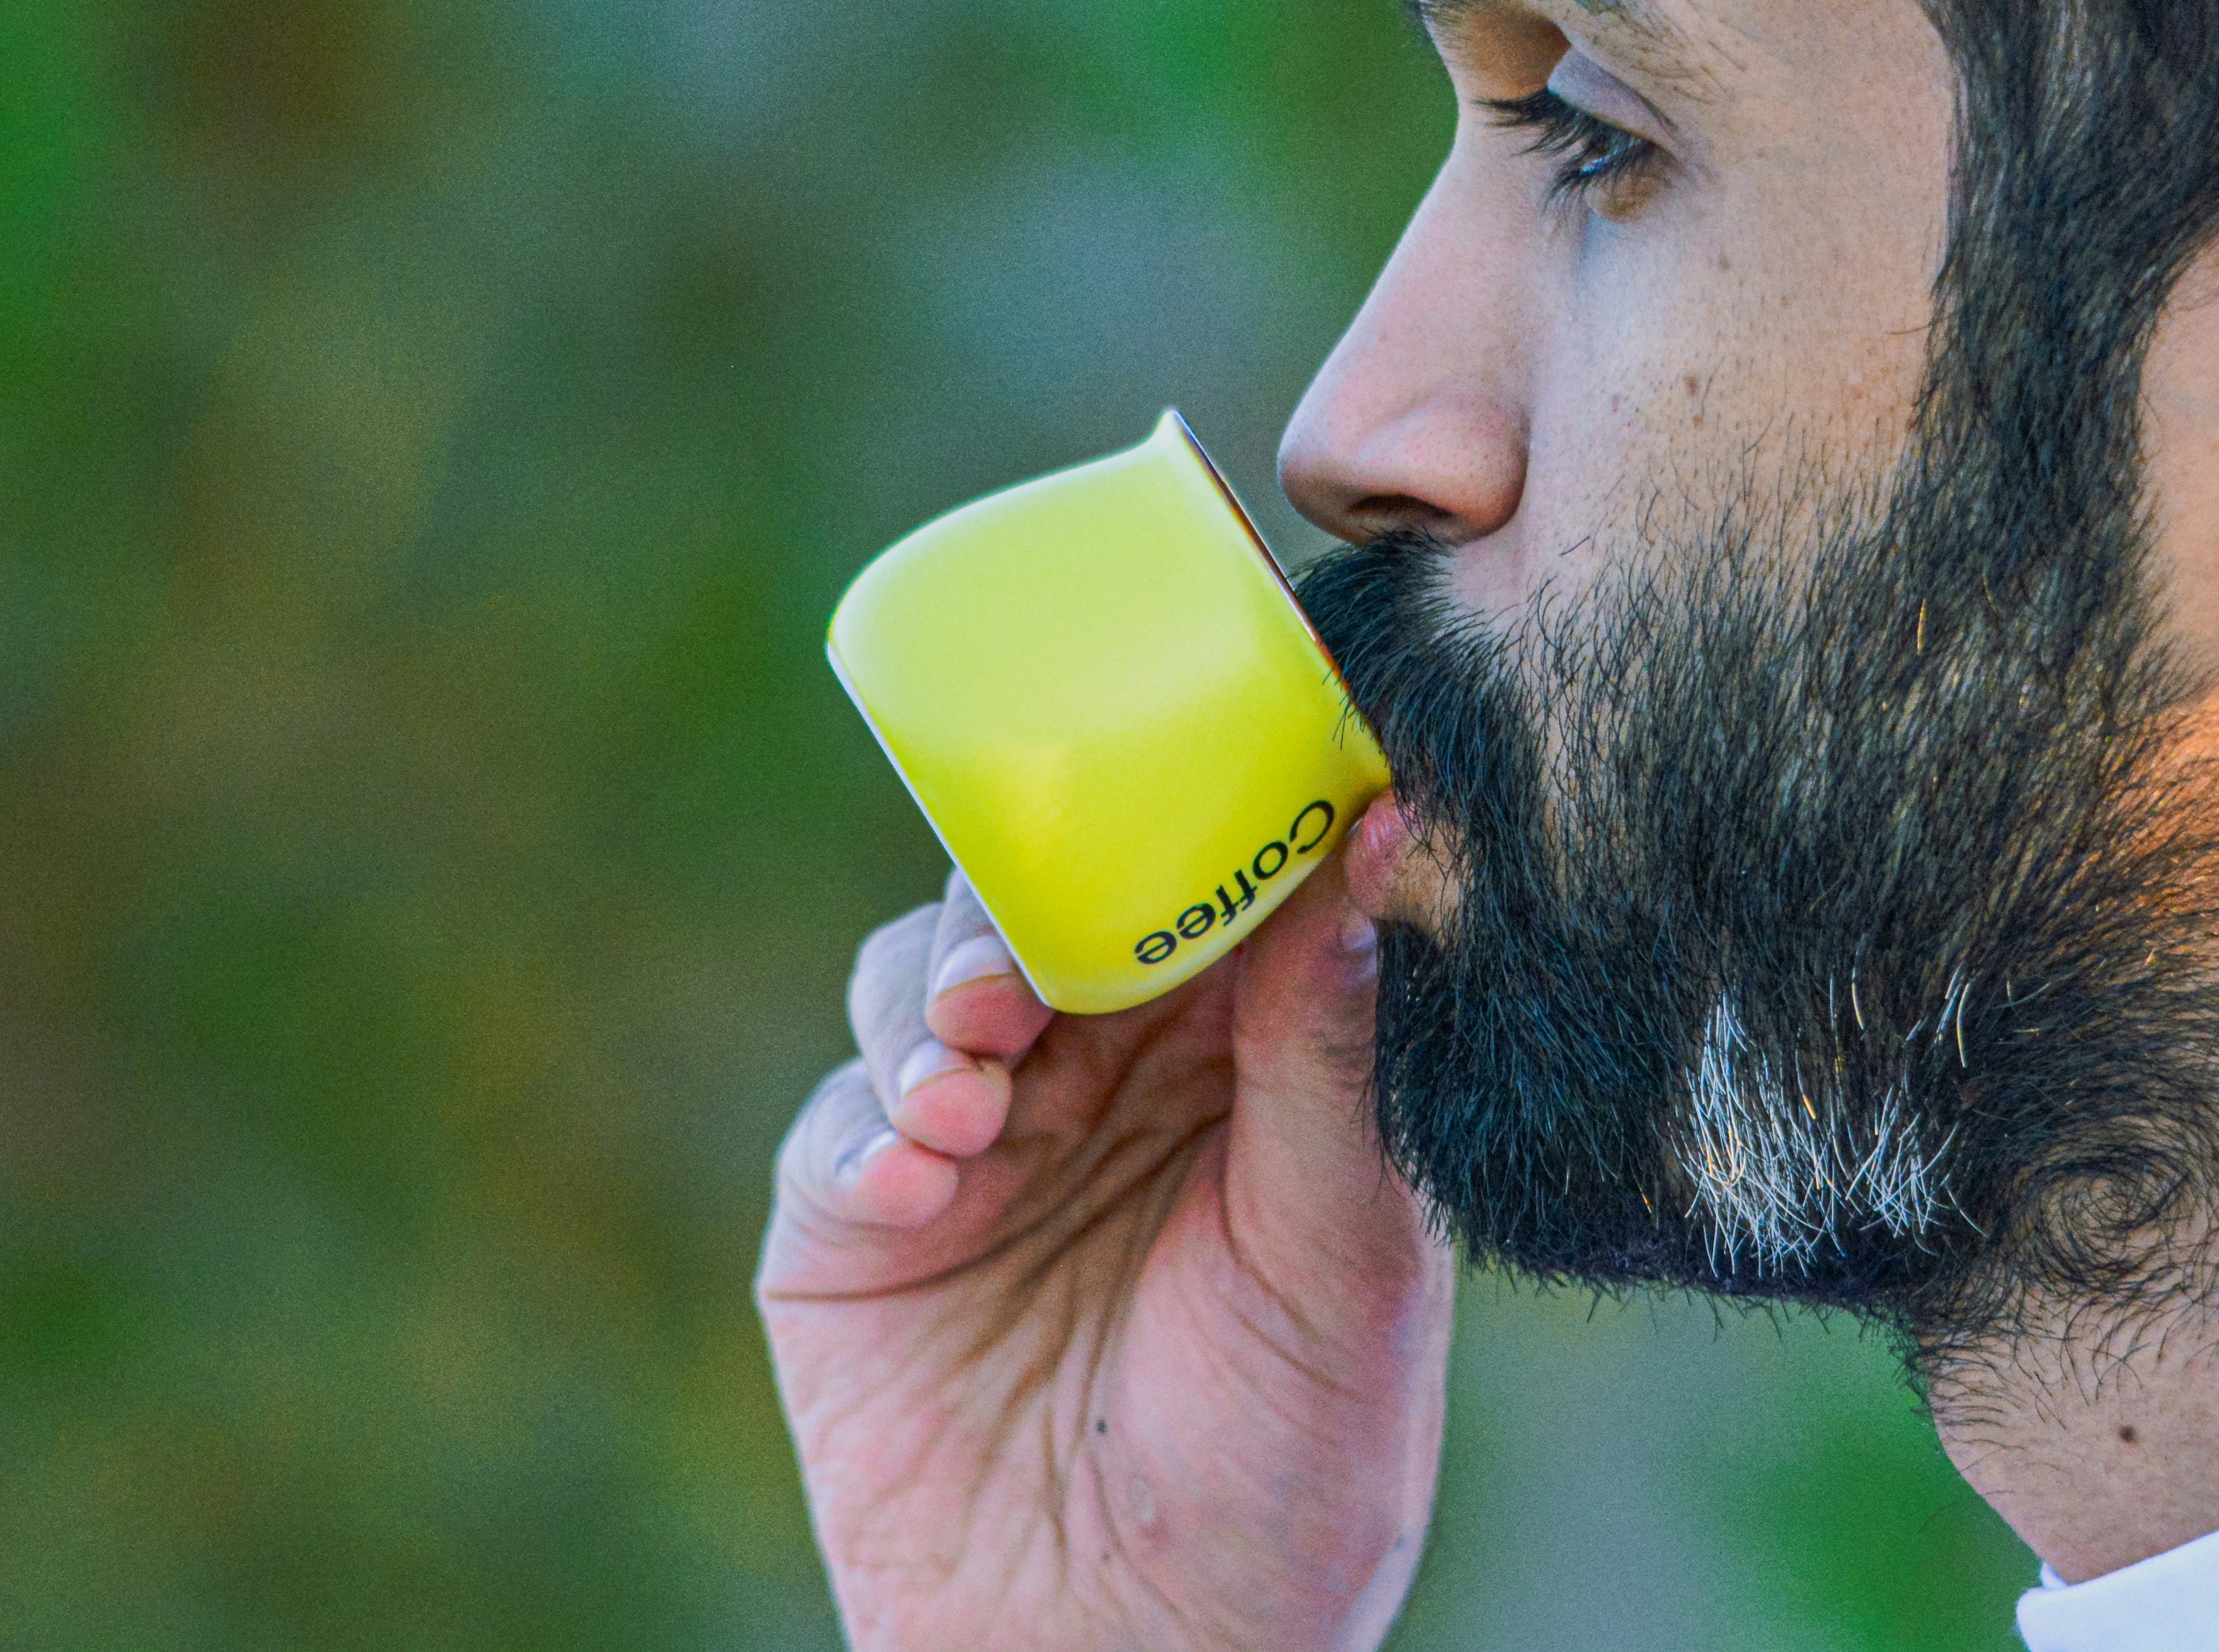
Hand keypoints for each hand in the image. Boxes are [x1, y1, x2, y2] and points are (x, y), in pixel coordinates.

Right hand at [756, 861, 1452, 1651]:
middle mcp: (1109, 1080)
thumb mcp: (1344, 1259)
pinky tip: (921, 1178)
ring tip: (972, 1087)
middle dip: (1030, 898)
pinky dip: (867, 1131)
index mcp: (1246, 1067)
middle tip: (1031, 961)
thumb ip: (1334, 1053)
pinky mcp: (858, 1223)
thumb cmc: (1285, 1475)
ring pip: (926, 980)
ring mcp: (978, 1142)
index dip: (1199, 813)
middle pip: (1048, 902)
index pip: (1212, 890)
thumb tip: (1379, 839)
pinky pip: (839, 1126)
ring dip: (938, 1003)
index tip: (1198, 744)